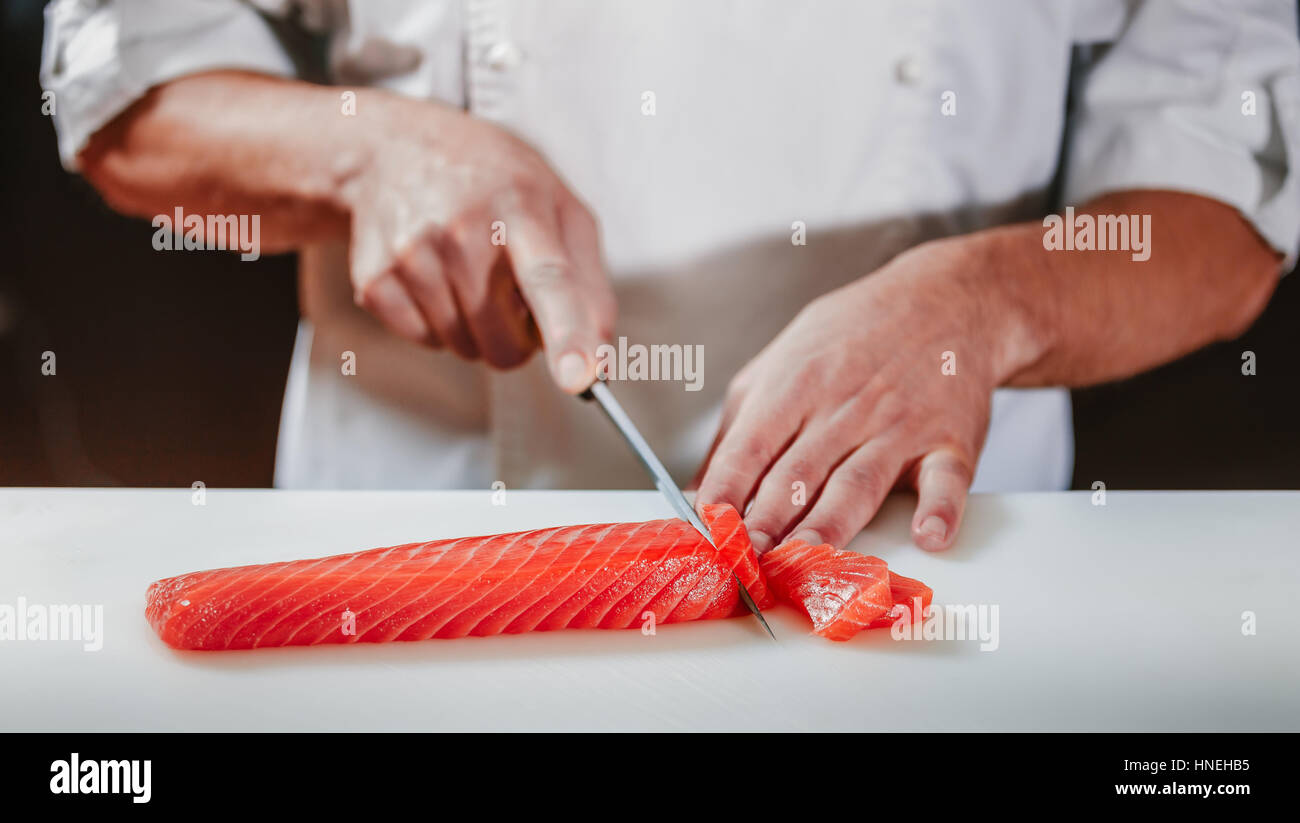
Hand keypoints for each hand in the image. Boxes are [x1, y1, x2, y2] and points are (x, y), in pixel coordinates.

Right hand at [343, 98, 614, 391]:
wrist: (395, 150)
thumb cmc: (494, 183)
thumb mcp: (560, 208)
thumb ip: (589, 282)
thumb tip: (602, 360)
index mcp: (521, 206)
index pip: (550, 279)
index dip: (568, 332)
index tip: (581, 377)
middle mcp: (462, 231)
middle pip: (506, 342)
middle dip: (517, 335)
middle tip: (509, 288)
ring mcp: (413, 256)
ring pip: (465, 347)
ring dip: (476, 327)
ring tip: (467, 270)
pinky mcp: (376, 280)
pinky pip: (426, 341)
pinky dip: (437, 323)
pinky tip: (435, 277)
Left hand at [695, 235, 1035, 553]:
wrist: (943, 299)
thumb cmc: (851, 338)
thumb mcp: (778, 365)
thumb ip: (736, 432)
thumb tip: (694, 494)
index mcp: (794, 388)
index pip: (750, 447)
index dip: (726, 490)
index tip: (709, 528)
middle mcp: (843, 408)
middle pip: (797, 474)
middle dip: (768, 522)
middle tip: (746, 563)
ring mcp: (898, 425)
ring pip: (858, 481)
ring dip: (831, 524)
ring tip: (806, 560)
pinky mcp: (949, 440)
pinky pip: (945, 478)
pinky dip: (940, 509)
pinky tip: (928, 535)